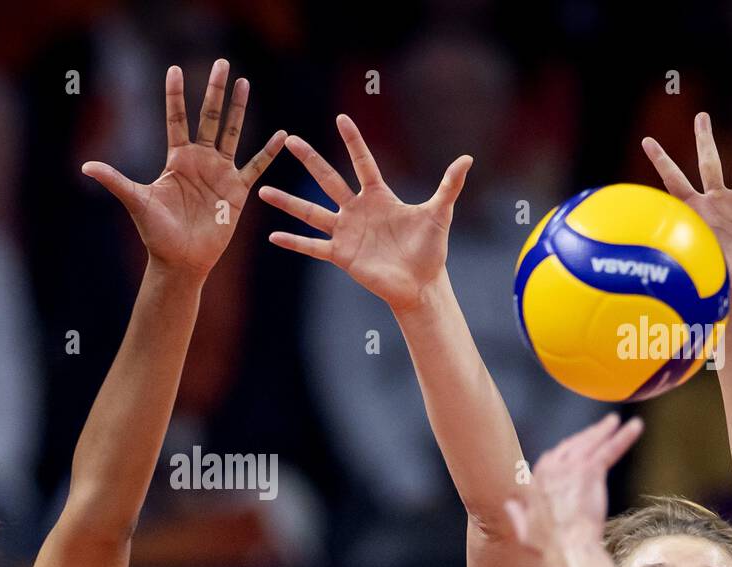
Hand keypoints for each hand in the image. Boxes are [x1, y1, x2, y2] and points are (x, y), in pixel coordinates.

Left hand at [82, 60, 285, 276]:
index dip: (176, 95)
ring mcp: (220, 173)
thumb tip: (86, 166)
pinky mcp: (236, 191)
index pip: (176, 119)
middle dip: (215, 91)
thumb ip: (116, 180)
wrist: (180, 260)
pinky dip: (268, 152)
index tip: (175, 68)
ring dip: (239, 110)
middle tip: (222, 62)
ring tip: (245, 83)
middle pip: (209, 118)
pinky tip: (281, 135)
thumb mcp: (136, 202)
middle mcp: (200, 161)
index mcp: (177, 159)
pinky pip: (255, 167)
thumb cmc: (156, 234)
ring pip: (232, 134)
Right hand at [259, 115, 471, 311]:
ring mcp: (346, 232)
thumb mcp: (439, 213)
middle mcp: (357, 210)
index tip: (341, 118)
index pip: (363, 162)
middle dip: (310, 160)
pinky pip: (312, 246)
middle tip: (290, 140)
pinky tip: (274, 236)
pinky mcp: (341, 255)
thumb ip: (449, 186)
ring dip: (288, 202)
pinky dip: (294, 242)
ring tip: (263, 190)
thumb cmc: (429, 249)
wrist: (420, 283)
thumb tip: (467, 158)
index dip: (353, 141)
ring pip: (311, 212)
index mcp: (379, 196)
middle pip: (328, 180)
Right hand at [504, 414, 643, 557]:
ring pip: (591, 443)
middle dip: (587, 435)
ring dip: (605, 430)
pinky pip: (610, 449)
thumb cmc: (547, 546)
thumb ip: (517, 513)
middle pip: (572, 445)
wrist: (567, 549)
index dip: (567, 450)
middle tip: (602, 427)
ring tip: (617, 420)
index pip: (553, 457)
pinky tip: (635, 426)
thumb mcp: (525, 529)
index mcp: (536, 480)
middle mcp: (551, 468)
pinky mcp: (590, 471)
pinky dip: (624, 437)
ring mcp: (571, 468)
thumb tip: (509, 503)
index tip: (577, 445)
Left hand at [642, 114, 731, 309]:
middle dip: (705, 139)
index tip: (647, 140)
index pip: (673, 179)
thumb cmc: (707, 281)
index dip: (661, 160)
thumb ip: (672, 247)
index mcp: (693, 210)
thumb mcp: (685, 259)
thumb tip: (644, 254)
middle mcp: (715, 202)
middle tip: (702, 116)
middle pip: (709, 164)